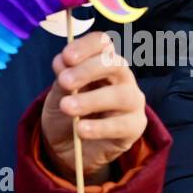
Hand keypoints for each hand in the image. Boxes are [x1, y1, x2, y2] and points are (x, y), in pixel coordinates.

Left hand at [41, 32, 146, 180]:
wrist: (65, 148)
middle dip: (87, 71)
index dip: (86, 46)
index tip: (66, 56)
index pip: (102, 44)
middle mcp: (121, 77)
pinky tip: (81, 129)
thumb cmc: (65, 114)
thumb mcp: (57, 94)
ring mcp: (131, 101)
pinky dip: (100, 127)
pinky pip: (122, 125)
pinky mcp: (134, 126)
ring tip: (67, 107)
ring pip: (121, 95)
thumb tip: (61, 61)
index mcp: (101, 62)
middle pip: (114, 64)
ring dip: (91, 100)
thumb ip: (62, 78)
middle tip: (64, 82)